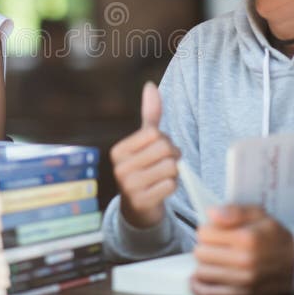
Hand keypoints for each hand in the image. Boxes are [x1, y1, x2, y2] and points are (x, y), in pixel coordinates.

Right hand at [110, 81, 180, 227]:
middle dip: (173, 155)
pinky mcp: (141, 202)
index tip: (160, 150)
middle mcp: (119, 168)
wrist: (138, 208)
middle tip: (167, 163)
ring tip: (164, 177)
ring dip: (175, 173)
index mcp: (118, 151)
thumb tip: (150, 85)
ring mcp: (129, 187)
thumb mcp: (145, 142)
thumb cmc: (144, 168)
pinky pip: (171, 186)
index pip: (154, 133)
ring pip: (171, 167)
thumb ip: (149, 115)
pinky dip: (173, 187)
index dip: (165, 140)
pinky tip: (162, 190)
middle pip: (164, 149)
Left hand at [191, 205, 293, 294]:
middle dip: (204, 247)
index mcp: (247, 238)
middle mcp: (245, 261)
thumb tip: (211, 214)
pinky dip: (203, 285)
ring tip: (215, 260)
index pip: (204, 233)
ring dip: (204, 266)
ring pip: (202, 273)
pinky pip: (208, 293)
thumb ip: (234, 211)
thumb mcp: (259, 214)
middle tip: (214, 246)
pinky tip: (208, 276)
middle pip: (200, 253)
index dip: (206, 230)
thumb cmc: (274, 237)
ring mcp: (244, 282)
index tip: (214, 231)